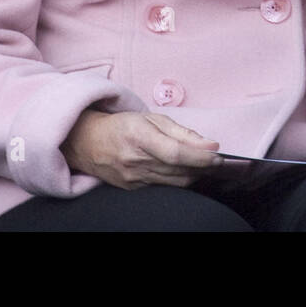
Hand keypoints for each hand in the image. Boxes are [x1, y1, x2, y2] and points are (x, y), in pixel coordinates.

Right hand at [60, 109, 220, 189]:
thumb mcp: (152, 118)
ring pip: (174, 182)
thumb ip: (182, 132)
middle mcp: (135, 161)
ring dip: (193, 175)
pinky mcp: (133, 188)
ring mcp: (132, 178)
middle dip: (202, 167)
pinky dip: (178, 179)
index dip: (199, 158)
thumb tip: (209, 144)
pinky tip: (184, 170)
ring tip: (204, 165)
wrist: (87, 143)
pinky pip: (163, 186)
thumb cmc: (123, 125)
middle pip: (177, 171)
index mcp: (139, 137)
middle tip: (216, 160)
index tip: (217, 157)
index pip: (175, 153)